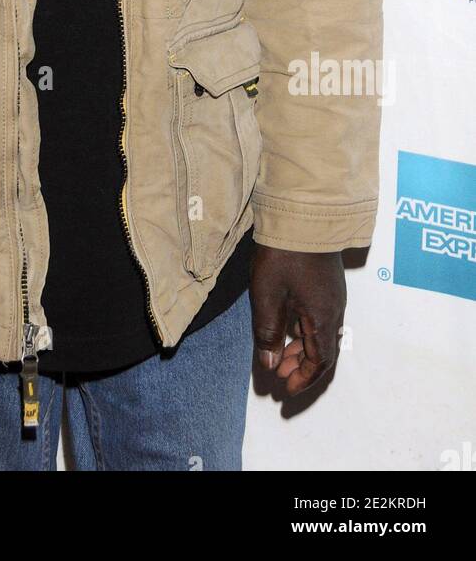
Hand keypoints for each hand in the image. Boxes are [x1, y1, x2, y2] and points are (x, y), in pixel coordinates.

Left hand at [250, 244, 345, 395]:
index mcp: (323, 317)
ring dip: (302, 349)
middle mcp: (334, 309)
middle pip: (323, 350)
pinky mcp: (327, 282)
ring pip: (321, 333)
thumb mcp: (268, 295)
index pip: (319, 361)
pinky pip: (320, 318)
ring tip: (280, 355)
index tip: (285, 389)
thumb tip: (271, 364)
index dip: (303, 379)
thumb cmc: (284, 254)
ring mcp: (333, 294)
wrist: (303, 214)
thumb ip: (269, 332)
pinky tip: (288, 326)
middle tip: (279, 375)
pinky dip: (304, 331)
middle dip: (301, 367)